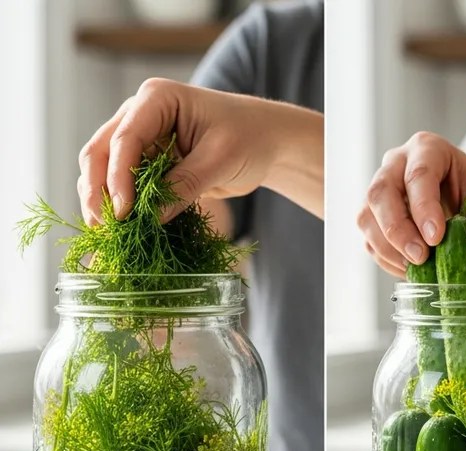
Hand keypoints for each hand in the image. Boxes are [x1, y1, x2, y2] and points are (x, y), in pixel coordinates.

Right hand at [78, 78, 322, 223]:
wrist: (266, 141)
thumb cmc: (250, 138)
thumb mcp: (221, 160)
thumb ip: (185, 185)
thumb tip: (150, 218)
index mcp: (156, 98)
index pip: (125, 139)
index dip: (118, 178)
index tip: (124, 213)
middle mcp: (138, 114)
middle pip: (100, 152)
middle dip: (97, 190)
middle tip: (104, 227)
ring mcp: (138, 137)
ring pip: (101, 168)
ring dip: (100, 200)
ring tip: (104, 234)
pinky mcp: (144, 160)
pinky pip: (119, 182)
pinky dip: (116, 204)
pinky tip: (116, 230)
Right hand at [357, 132, 465, 277]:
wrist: (452, 186)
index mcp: (426, 149)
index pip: (419, 175)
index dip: (424, 208)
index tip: (436, 238)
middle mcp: (395, 163)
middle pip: (381, 193)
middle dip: (398, 230)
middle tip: (420, 257)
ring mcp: (377, 186)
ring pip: (366, 216)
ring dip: (387, 247)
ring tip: (413, 268)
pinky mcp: (371, 212)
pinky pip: (367, 236)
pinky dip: (385, 257)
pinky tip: (406, 269)